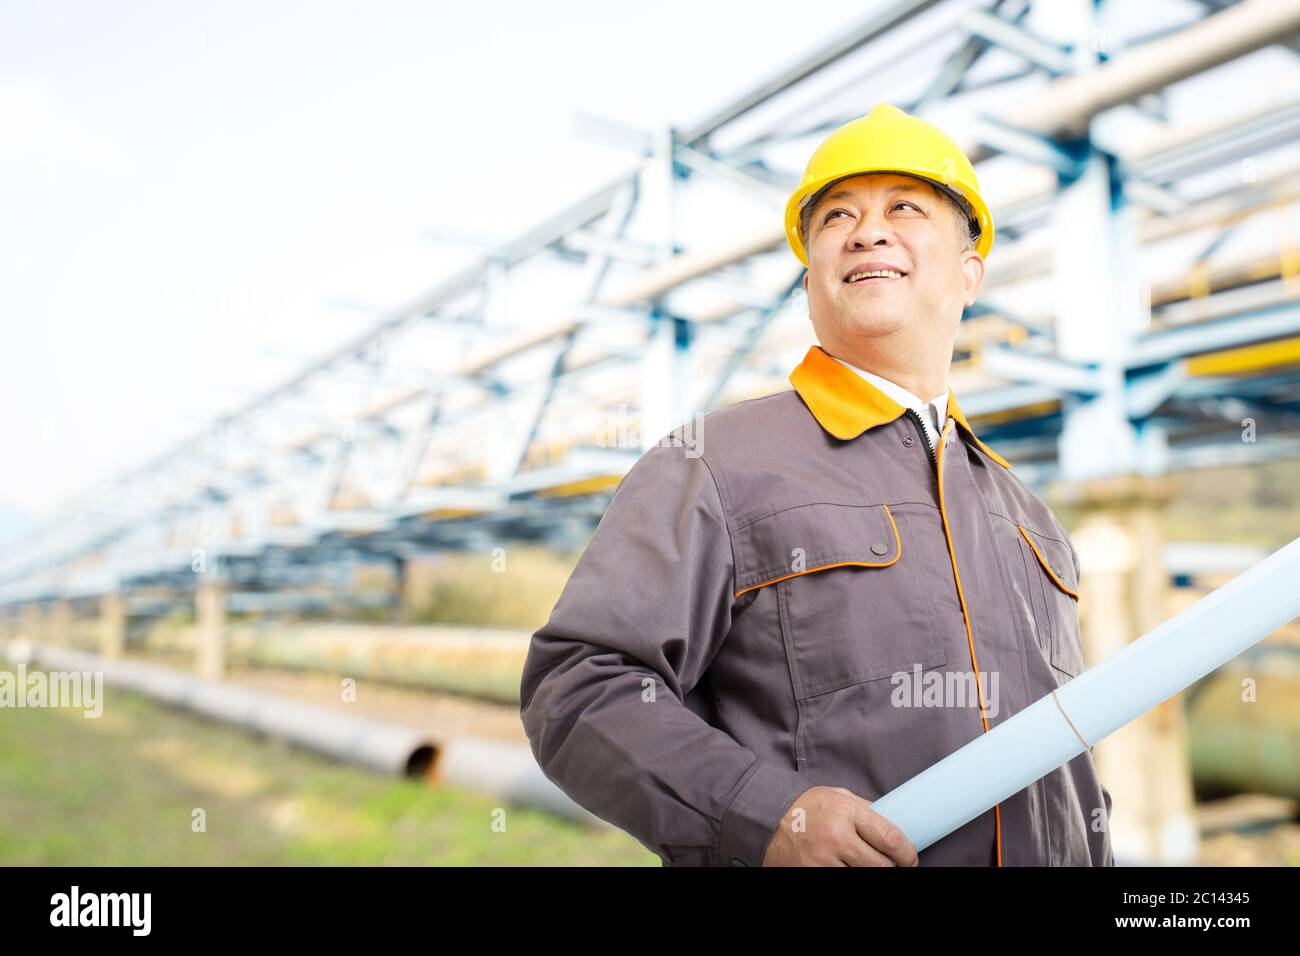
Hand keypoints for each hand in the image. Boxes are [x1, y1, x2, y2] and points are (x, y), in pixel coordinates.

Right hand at [760, 786, 919, 866]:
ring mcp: (823, 859)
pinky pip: (840, 882)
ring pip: (862, 877)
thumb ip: (864, 810)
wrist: (766, 818)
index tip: (909, 859)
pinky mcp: (812, 874)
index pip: (890, 838)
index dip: (907, 853)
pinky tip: (845, 868)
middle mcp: (836, 836)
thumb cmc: (806, 807)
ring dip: (867, 872)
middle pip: (881, 866)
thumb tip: (893, 824)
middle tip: (889, 865)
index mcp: (846, 812)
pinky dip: (846, 875)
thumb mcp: (837, 796)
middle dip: (889, 868)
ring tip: (861, 864)